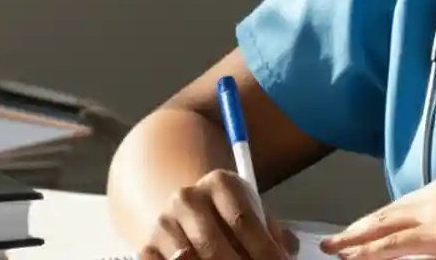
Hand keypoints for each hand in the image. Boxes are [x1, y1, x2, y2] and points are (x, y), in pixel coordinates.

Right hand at [140, 169, 298, 259]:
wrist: (188, 214)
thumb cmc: (229, 218)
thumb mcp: (254, 214)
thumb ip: (274, 234)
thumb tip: (288, 254)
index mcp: (220, 183)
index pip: (243, 222)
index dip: (264, 252)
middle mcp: (188, 197)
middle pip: (215, 246)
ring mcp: (164, 221)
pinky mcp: (147, 245)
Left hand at [319, 166, 435, 259]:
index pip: (410, 201)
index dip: (386, 217)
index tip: (368, 227)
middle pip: (390, 209)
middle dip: (361, 226)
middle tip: (336, 239)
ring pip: (385, 224)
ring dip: (357, 238)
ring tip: (335, 249)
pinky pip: (393, 242)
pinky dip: (370, 250)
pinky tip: (353, 256)